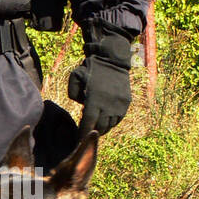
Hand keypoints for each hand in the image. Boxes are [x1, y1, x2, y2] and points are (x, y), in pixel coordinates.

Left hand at [67, 20, 133, 134]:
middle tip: (86, 132)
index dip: (83, 132)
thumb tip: (80, 106)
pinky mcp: (126, 103)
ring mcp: (119, 104)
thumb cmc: (92, 68)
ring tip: (94, 126)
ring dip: (101, 128)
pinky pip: (118, 119)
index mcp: (95, 98)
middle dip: (92, 132)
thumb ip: (72, 93)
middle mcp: (109, 104)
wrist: (113, 59)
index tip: (79, 139)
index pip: (88, 122)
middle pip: (100, 127)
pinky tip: (104, 120)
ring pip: (110, 125)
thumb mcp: (76, 76)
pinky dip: (110, 123)